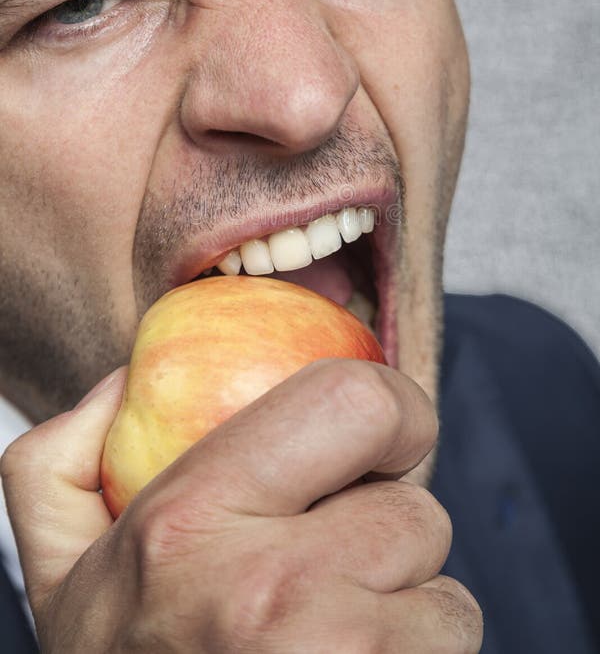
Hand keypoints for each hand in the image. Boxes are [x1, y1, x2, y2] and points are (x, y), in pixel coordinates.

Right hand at [1, 360, 481, 651]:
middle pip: (416, 510)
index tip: (384, 433)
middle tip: (339, 558)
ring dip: (406, 608)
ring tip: (334, 632)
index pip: (353, 402)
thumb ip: (65, 461)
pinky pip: (451, 652)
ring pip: (445, 595)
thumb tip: (121, 385)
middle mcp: (268, 592)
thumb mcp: (63, 569)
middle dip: (389, 530)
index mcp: (189, 520)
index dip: (393, 406)